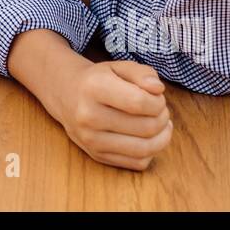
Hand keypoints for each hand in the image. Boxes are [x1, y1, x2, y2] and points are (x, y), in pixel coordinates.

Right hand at [55, 58, 171, 170]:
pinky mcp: (96, 155)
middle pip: (145, 127)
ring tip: (162, 124)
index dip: (158, 102)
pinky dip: (151, 152)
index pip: (139, 102)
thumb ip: (142, 72)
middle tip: (160, 109)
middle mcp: (89, 116)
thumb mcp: (118, 67)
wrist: (66, 95)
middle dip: (162, 117)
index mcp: (94, 88)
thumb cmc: (99, 80)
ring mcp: (91, 139)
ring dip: (162, 137)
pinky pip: (137, 163)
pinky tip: (149, 138)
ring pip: (144, 149)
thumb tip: (158, 89)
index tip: (157, 97)